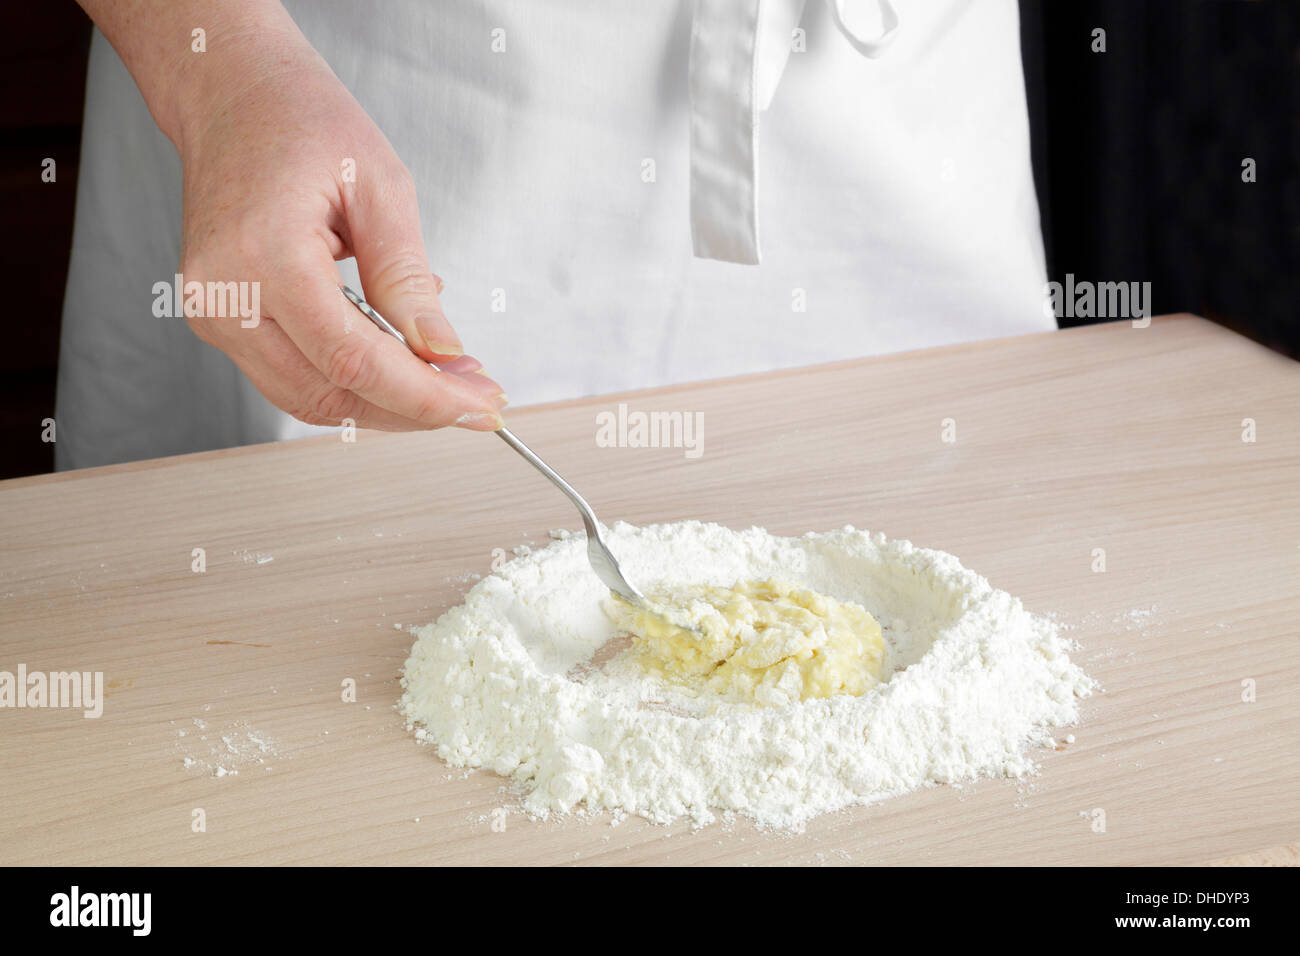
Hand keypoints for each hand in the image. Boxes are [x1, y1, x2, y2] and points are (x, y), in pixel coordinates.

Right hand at [173, 35, 504, 430]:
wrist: (233, 96)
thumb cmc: (301, 122)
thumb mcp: (380, 187)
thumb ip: (408, 280)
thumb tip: (442, 353)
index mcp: (263, 256)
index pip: (352, 361)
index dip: (422, 395)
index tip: (479, 405)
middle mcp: (225, 296)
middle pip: (329, 394)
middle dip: (412, 408)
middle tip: (475, 397)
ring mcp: (214, 314)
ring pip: (309, 400)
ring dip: (384, 404)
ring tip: (444, 380)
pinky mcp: (220, 321)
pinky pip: (292, 377)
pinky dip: (352, 382)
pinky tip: (398, 360)